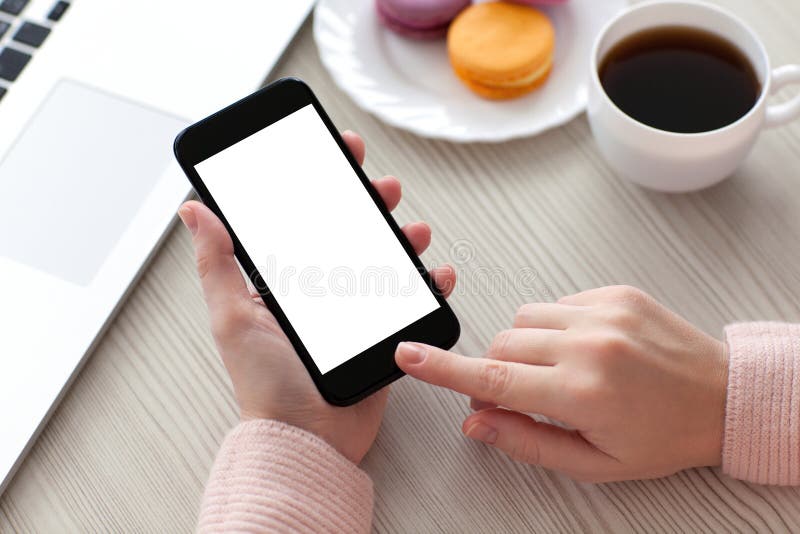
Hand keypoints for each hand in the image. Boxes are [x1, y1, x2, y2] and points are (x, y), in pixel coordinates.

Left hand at [178, 130, 455, 463]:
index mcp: (286, 282)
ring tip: (415, 229)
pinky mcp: (383, 334)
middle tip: (384, 187)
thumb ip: (217, 262)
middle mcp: (322, 292)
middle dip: (371, 203)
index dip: (325, 182)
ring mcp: (356, 312)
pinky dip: (430, 284)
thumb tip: (194, 209)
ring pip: (386, 261)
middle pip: (352, 233)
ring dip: (404, 238)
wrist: (307, 438)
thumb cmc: (264, 384)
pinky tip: (438, 272)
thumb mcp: (232, 316)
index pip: (307, 220)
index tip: (340, 152)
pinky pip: (413, 302)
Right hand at [396, 285, 726, 481]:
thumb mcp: (594, 463)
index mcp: (582, 393)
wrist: (723, 396)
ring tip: (562, 368)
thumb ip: (526, 441)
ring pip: (523, 317)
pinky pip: (555, 301)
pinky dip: (554, 325)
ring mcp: (603, 312)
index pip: (493, 378)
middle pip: (502, 343)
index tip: (409, 355)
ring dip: (526, 344)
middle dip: (501, 369)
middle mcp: (589, 344)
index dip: (444, 369)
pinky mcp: (614, 293)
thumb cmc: (663, 437)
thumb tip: (474, 422)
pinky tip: (583, 347)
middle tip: (531, 393)